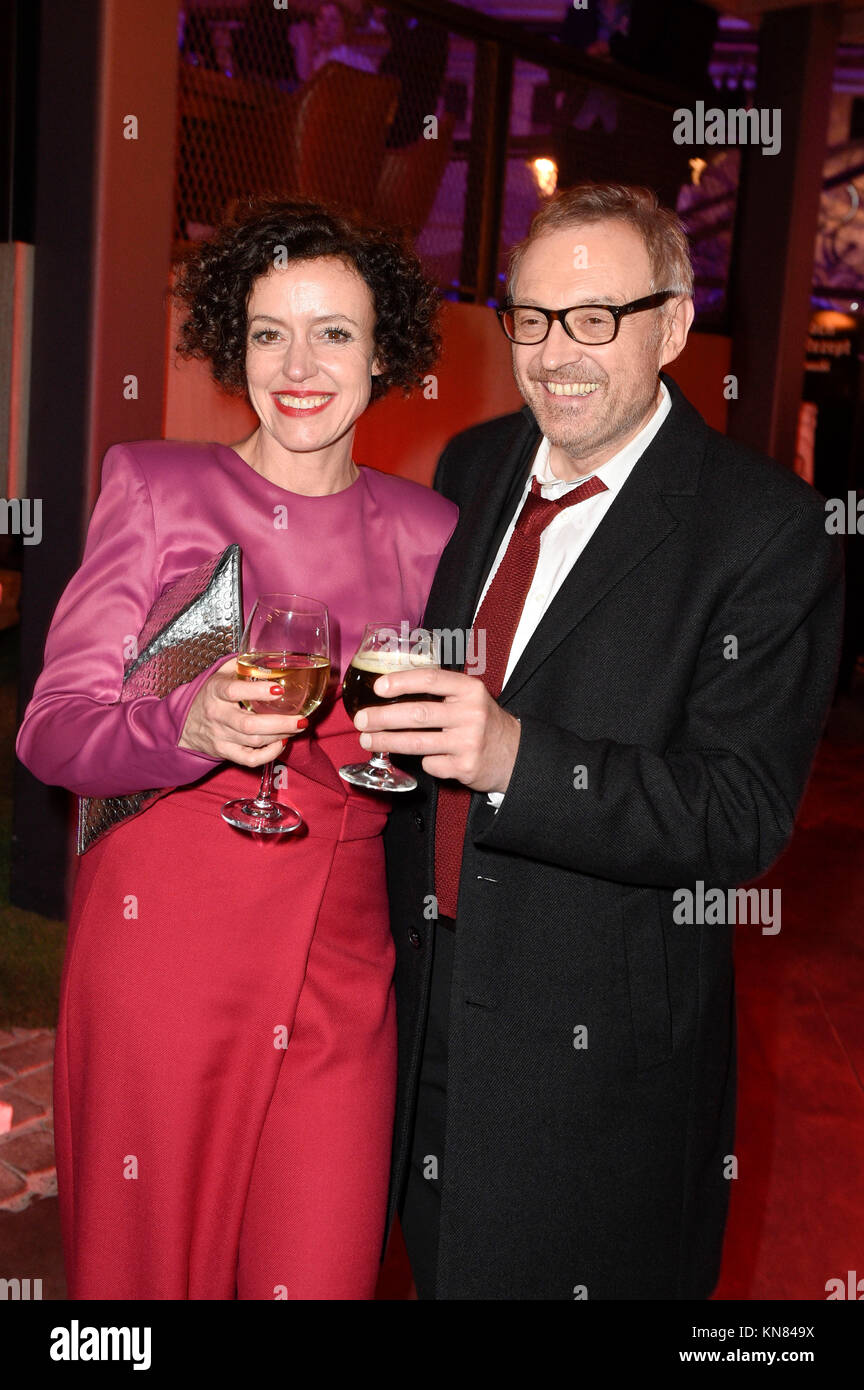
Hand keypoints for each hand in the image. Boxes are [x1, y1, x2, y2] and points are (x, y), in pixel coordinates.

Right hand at [179, 658, 307, 766]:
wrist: (184, 724)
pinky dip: (269, 754)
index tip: (279, 689)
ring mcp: (220, 737)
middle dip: (280, 724)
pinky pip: (249, 759)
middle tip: (301, 719)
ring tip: (297, 727)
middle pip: (249, 725)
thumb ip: (241, 664)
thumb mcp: (219, 673)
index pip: (233, 691)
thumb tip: (270, 656)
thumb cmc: (208, 695)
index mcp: (215, 691)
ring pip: (254, 742)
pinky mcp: (224, 752)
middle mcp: (217, 716)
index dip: (257, 691)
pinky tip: (281, 743)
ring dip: (280, 736)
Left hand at [353, 668, 520, 794]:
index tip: (378, 687)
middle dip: (383, 718)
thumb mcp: (469, 697)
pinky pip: (430, 764)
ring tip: (367, 740)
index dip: (402, 681)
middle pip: (418, 714)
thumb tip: (390, 691)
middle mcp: (471, 714)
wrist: (515, 754)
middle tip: (360, 720)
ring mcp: (469, 743)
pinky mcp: (465, 767)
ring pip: (417, 742)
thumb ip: (440, 691)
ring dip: (387, 742)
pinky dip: (422, 761)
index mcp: (470, 690)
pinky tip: (426, 757)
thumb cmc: (482, 721)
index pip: (431, 679)